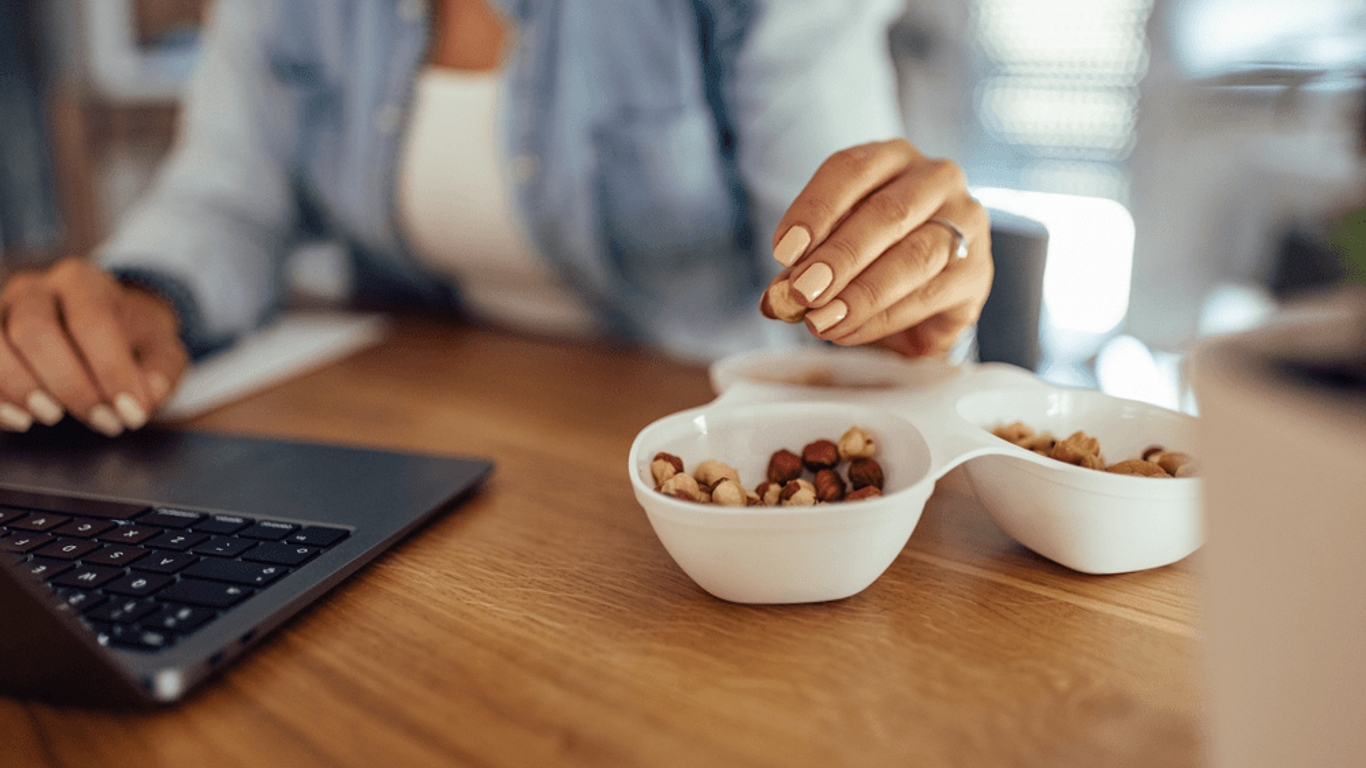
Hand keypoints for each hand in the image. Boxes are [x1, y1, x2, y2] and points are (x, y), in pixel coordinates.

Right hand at [0, 258, 187, 435]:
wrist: (104, 324)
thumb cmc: (132, 339)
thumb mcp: (161, 349)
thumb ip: (162, 371)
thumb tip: (145, 400)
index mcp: (84, 281)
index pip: (92, 322)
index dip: (111, 371)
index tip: (131, 413)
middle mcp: (35, 288)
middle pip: (35, 331)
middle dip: (69, 384)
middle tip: (102, 421)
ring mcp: (2, 310)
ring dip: (22, 387)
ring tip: (54, 416)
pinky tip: (20, 420)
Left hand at [760, 139, 992, 357]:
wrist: (923, 299)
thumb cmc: (871, 257)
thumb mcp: (832, 251)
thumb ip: (804, 268)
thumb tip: (774, 300)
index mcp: (893, 158)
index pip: (852, 170)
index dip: (815, 209)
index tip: (783, 251)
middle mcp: (937, 179)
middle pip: (886, 213)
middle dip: (838, 257)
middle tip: (801, 292)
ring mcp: (966, 222)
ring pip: (914, 255)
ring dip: (861, 293)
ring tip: (821, 321)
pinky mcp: (977, 271)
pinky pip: (929, 295)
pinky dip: (882, 318)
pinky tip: (848, 331)